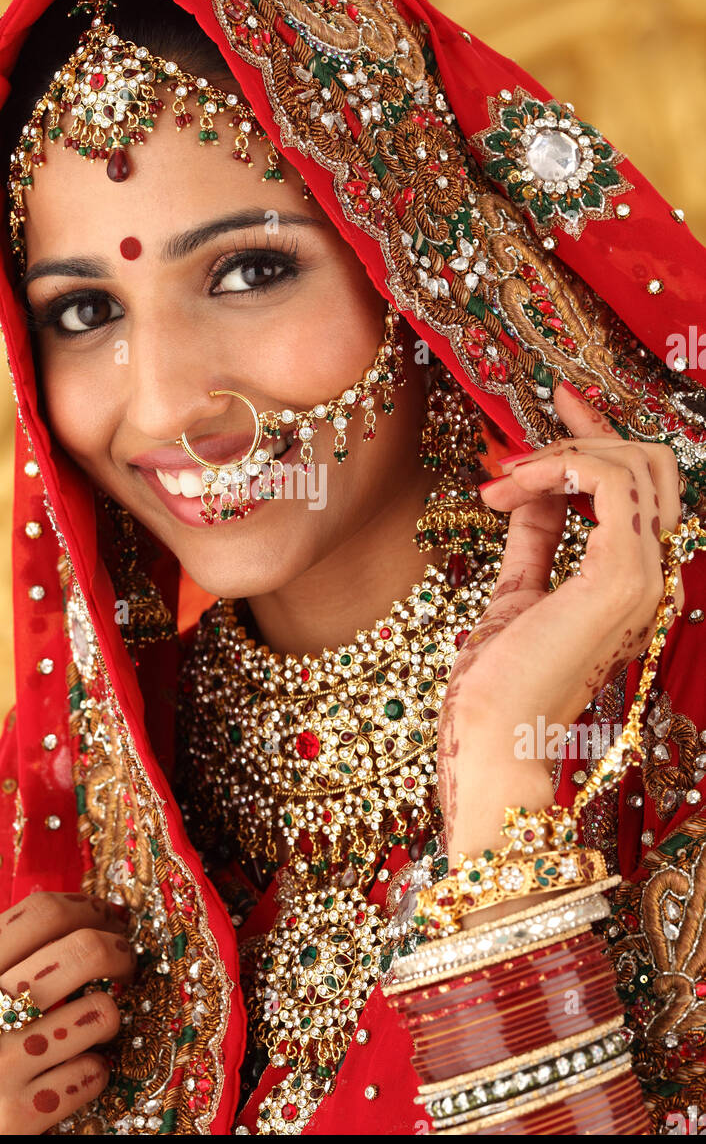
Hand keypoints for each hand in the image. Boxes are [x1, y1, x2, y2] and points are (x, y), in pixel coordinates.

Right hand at [0, 893, 135, 1134]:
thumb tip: (67, 921)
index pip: (41, 912)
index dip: (90, 907)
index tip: (110, 915)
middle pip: (83, 950)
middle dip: (120, 951)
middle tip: (127, 961)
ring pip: (100, 1012)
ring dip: (108, 1018)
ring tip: (94, 1026)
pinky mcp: (16, 1116)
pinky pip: (91, 1073)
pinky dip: (92, 1072)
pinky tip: (70, 1075)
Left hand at [436, 381, 682, 877]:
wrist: (491, 743)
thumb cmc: (498, 689)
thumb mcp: (516, 594)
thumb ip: (534, 544)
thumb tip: (531, 499)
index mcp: (631, 583)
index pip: (639, 489)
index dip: (601, 436)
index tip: (559, 400)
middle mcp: (652, 577)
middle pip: (651, 465)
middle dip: (583, 437)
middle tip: (514, 451)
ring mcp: (645, 576)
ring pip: (639, 464)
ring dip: (561, 454)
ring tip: (502, 482)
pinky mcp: (621, 575)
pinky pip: (610, 481)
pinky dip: (558, 466)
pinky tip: (510, 490)